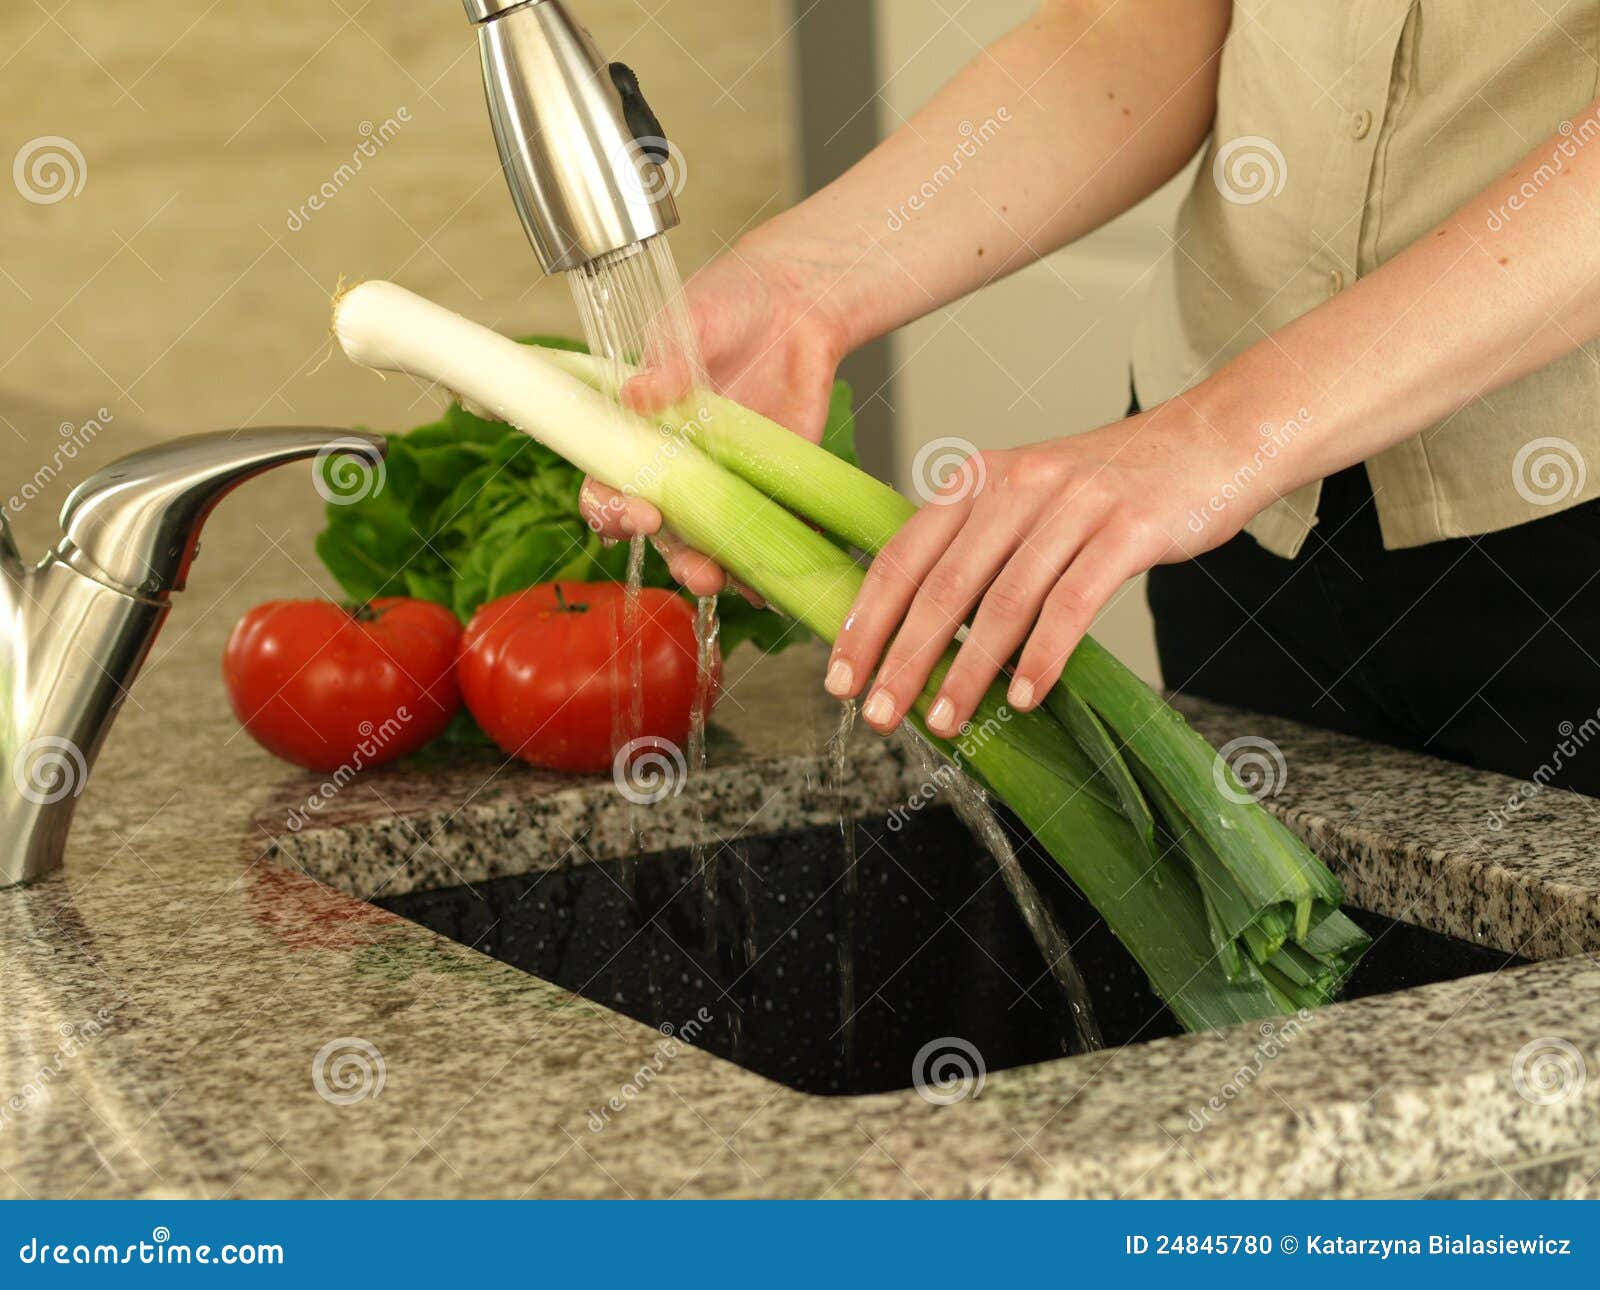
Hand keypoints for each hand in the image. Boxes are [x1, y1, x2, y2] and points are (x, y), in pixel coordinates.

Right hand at [579, 240, 845, 594]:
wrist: (793, 301)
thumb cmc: (726, 304)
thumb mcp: (691, 321)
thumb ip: (668, 359)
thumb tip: (640, 393)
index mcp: (639, 432)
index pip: (609, 485)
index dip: (613, 508)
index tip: (640, 512)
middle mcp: (678, 468)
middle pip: (661, 532)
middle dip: (674, 558)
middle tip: (693, 567)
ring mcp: (726, 483)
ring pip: (711, 545)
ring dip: (718, 572)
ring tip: (730, 584)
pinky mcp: (772, 487)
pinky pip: (770, 535)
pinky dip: (774, 563)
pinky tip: (780, 579)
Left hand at [823, 408, 1271, 736]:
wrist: (1210, 440)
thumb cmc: (1113, 488)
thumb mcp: (1030, 499)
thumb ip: (978, 548)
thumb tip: (921, 632)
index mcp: (978, 480)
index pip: (902, 556)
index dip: (866, 620)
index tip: (839, 677)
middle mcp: (1016, 485)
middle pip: (942, 585)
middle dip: (902, 658)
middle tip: (876, 715)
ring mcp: (1073, 504)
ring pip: (1003, 601)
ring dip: (968, 672)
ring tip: (945, 723)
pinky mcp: (1127, 527)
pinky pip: (1072, 602)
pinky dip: (1041, 656)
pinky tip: (1024, 698)